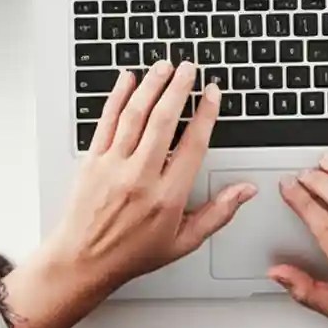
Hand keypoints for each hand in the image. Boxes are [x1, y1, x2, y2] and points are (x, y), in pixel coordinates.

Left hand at [1, 61, 255, 327]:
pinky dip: (117, 97)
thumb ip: (218, 213)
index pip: (192, 144)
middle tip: (189, 67)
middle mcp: (140, 177)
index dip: (206, 114)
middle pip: (163, 120)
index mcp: (167, 196)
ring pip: (135, 115)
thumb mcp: (183, 241)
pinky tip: (127, 80)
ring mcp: (113, 166)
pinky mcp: (91, 161)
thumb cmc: (132, 254)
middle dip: (179, 88)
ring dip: (151, 85)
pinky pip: (106, 121)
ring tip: (164, 66)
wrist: (82, 261)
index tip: (213, 93)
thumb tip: (245, 191)